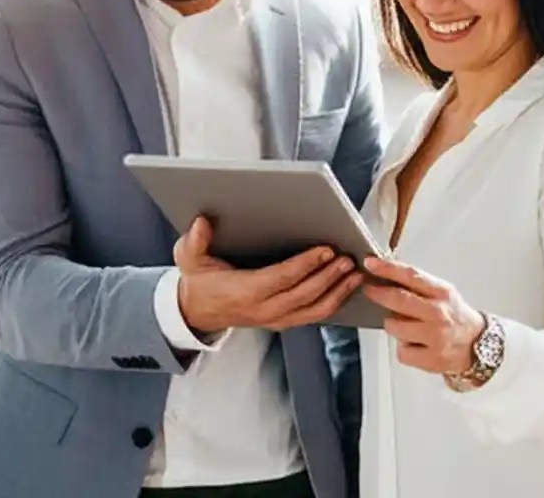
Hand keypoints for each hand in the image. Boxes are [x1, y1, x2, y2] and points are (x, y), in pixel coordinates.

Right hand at [173, 216, 363, 333]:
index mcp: (243, 292)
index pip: (281, 278)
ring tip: (355, 273)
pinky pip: (314, 315)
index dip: (305, 265)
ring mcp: (275, 318)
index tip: (325, 250)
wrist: (197, 312)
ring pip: (314, 309)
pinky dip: (333, 302)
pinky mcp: (283, 321)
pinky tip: (346, 287)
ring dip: (338, 291)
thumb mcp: (189, 260)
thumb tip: (201, 222)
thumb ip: (194, 241)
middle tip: (348, 258)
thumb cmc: (199, 283)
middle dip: (329, 277)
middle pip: (304, 295)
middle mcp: (263, 309)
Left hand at [362, 256, 484, 374]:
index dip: (387, 269)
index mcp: (442, 293)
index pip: (411, 275)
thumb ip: (418, 285)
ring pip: (395, 327)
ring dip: (393, 325)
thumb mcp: (443, 293)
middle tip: (369, 290)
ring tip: (405, 325)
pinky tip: (415, 344)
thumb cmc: (455, 316)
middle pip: (399, 300)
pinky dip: (404, 347)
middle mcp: (439, 314)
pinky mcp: (431, 358)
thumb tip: (385, 276)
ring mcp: (435, 337)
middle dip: (378, 293)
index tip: (370, 263)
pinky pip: (401, 351)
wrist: (478, 344)